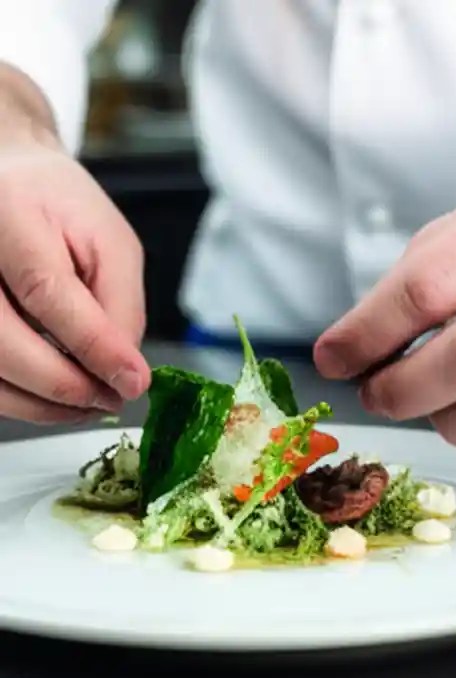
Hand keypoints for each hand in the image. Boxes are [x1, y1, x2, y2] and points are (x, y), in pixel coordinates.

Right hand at [0, 69, 148, 422]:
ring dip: (44, 404)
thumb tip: (125, 368)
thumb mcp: (110, 241)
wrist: (4, 187)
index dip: (93, 345)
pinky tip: (58, 395)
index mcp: (7, 217)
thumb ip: (120, 303)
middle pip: (5, 344)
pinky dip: (22, 398)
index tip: (134, 380)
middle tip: (115, 398)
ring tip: (92, 402)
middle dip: (68, 385)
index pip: (45, 292)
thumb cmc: (57, 209)